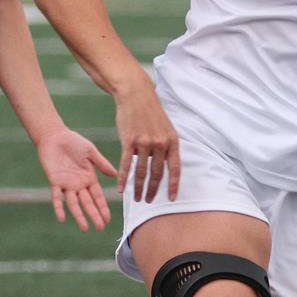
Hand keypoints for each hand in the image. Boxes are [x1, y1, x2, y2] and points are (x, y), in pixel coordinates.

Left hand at [35, 128, 114, 229]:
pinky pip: (56, 197)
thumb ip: (102, 164)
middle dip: (94, 215)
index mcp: (89, 178)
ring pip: (74, 204)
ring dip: (79, 216)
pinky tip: (61, 218)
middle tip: (100, 228)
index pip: (97, 197)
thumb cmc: (74, 142)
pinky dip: (59, 207)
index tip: (107, 220)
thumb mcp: (90, 152)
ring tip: (85, 228)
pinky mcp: (54, 181)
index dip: (102, 208)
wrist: (54, 136)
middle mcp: (78, 185)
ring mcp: (66, 185)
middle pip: (88, 203)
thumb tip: (116, 175)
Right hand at [114, 86, 179, 202]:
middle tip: (149, 202)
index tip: (171, 199)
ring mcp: (144, 142)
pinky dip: (123, 178)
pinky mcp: (129, 141)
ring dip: (138, 188)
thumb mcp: (165, 128)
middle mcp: (160, 143)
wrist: (136, 95)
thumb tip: (159, 166)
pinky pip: (126, 165)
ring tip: (137, 199)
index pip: (175, 169)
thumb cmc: (150, 112)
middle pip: (157, 173)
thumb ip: (165, 147)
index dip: (174, 186)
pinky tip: (121, 188)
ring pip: (142, 172)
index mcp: (172, 141)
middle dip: (153, 190)